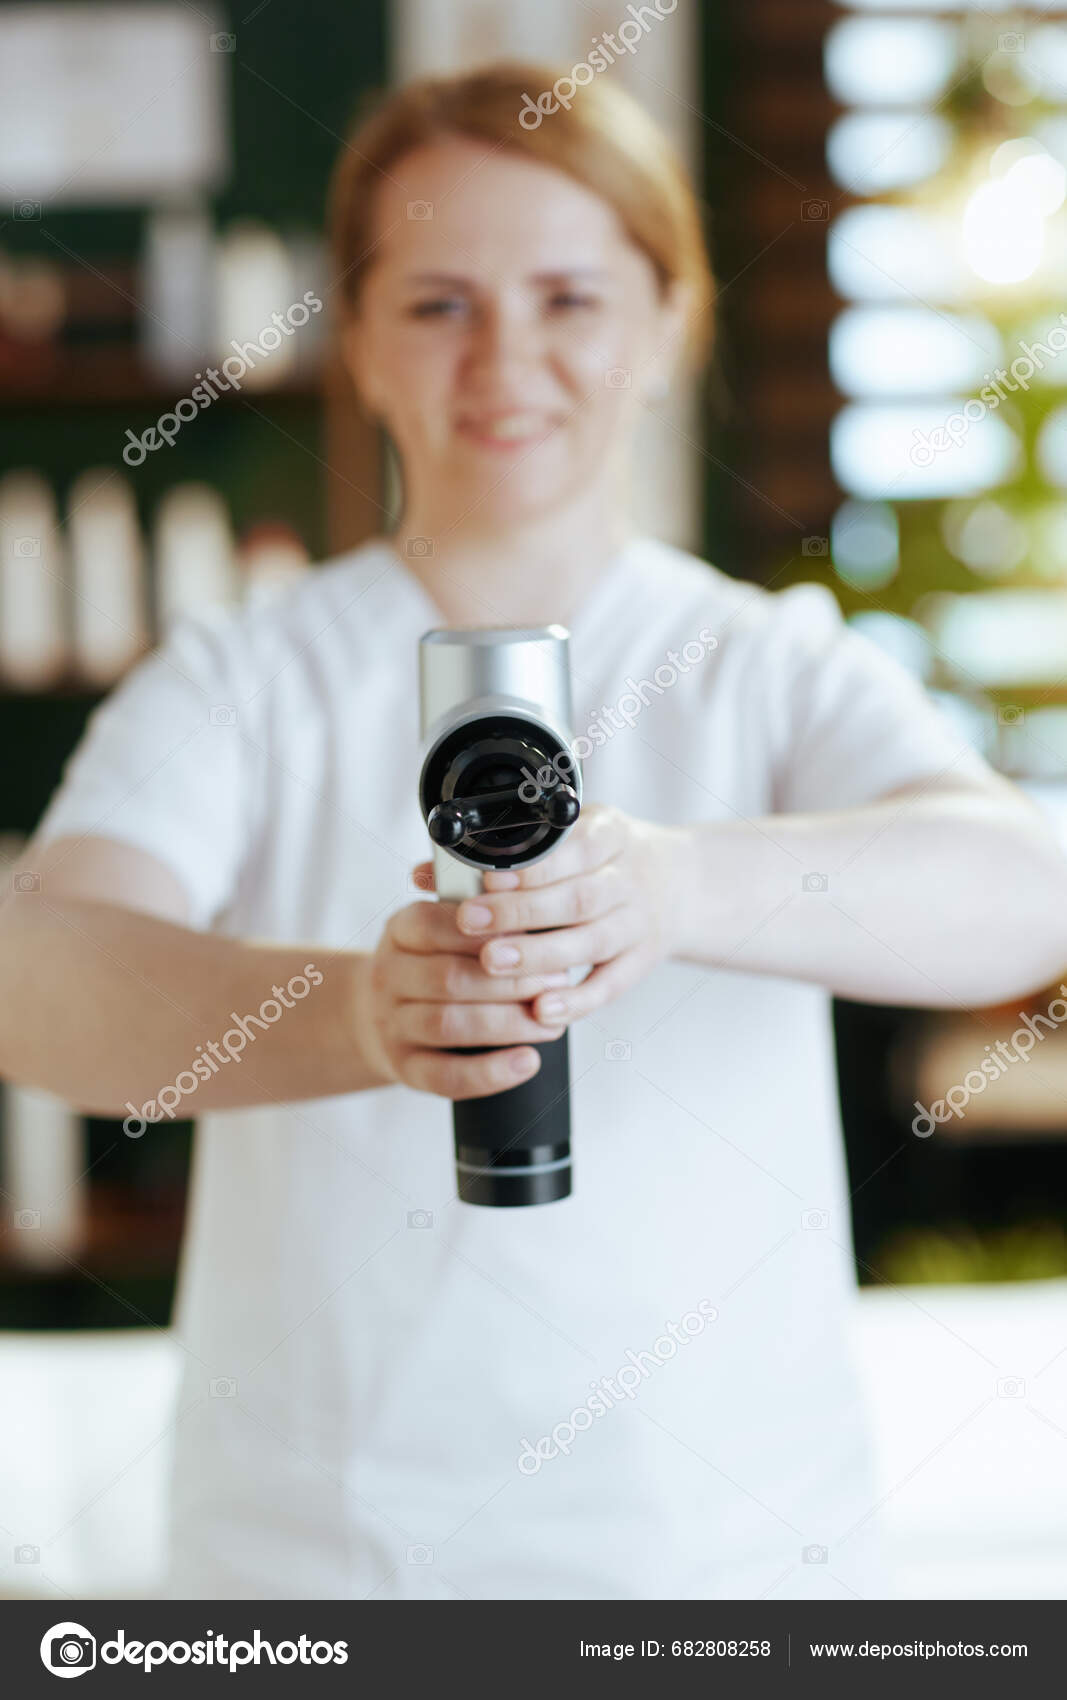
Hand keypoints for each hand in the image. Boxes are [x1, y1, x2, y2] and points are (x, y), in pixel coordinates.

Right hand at [356, 884, 570, 1100]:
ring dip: (509, 1024)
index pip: (436, 925)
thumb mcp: (443, 928)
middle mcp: (388, 976)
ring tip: (551, 1022)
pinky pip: (447, 1075)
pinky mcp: (404, 1068)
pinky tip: (528, 1061)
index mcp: (400, 931)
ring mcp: (391, 1025)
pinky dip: (492, 1072)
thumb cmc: (433, 963)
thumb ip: (481, 917)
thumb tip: (530, 905)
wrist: (380, 1015)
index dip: (488, 933)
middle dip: (511, 982)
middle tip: (558, 982)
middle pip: (449, 978)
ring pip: (449, 1025)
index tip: (535, 937)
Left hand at [417, 805, 690, 1029]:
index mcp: (609, 835)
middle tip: (471, 923)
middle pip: (577, 898)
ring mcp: (638, 923)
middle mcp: (628, 878)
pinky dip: (576, 1001)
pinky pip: (609, 986)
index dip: (531, 869)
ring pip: (590, 942)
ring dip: (539, 956)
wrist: (678, 883)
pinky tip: (540, 1010)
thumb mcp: (565, 836)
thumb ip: (501, 853)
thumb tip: (426, 873)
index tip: (487, 879)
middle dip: (521, 912)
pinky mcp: (640, 962)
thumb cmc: (603, 857)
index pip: (573, 849)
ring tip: (493, 965)